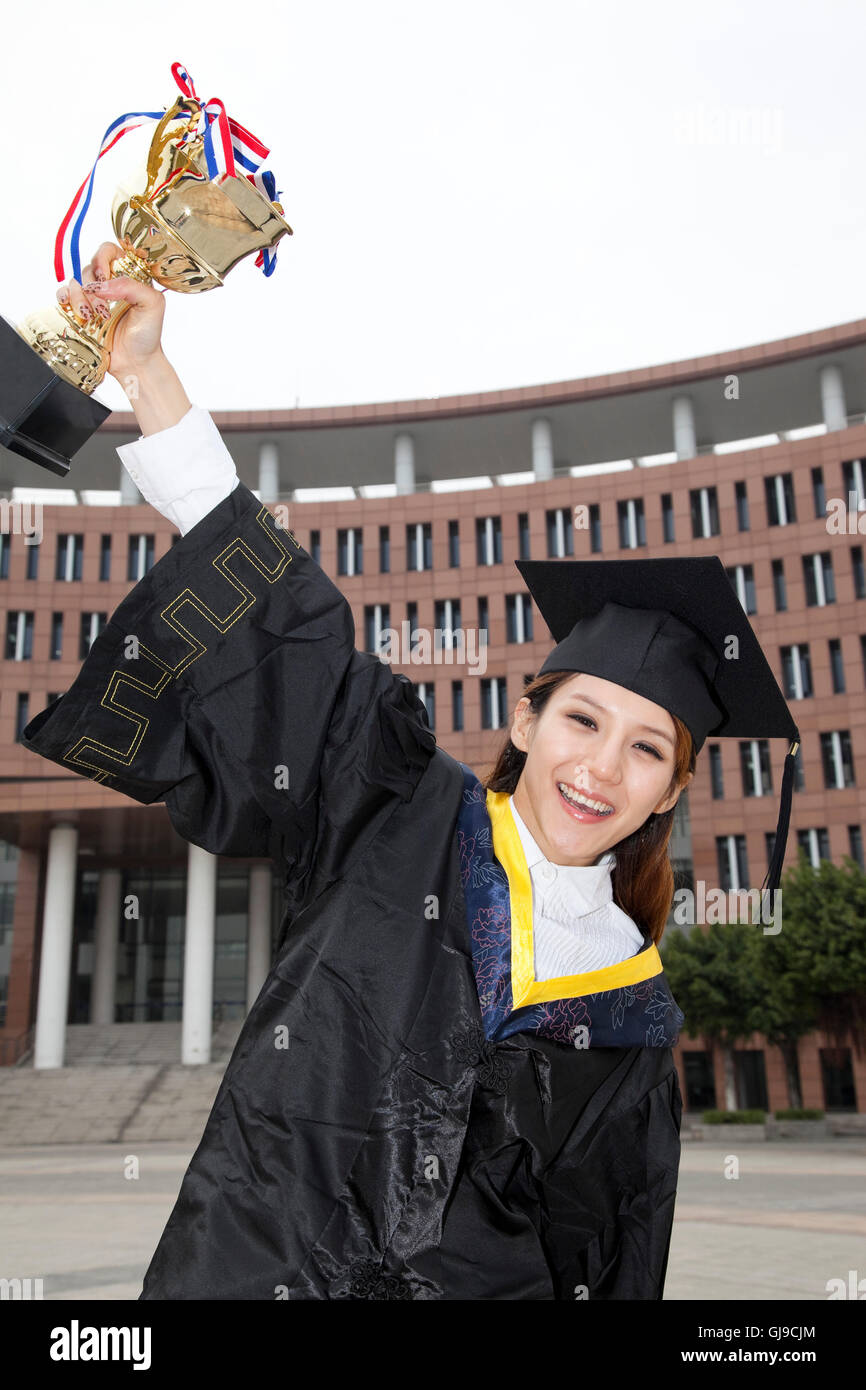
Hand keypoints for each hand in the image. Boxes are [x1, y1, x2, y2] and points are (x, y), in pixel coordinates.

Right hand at [56, 241, 165, 388]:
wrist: (135, 362)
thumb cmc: (147, 335)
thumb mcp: (152, 305)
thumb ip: (132, 286)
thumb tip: (100, 285)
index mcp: (127, 275)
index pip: (109, 251)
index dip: (103, 258)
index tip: (105, 276)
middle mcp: (108, 283)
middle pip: (89, 267)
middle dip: (93, 288)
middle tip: (103, 310)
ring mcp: (92, 297)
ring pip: (75, 282)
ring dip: (79, 298)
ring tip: (90, 317)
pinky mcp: (79, 311)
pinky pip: (63, 295)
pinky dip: (63, 298)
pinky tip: (72, 309)